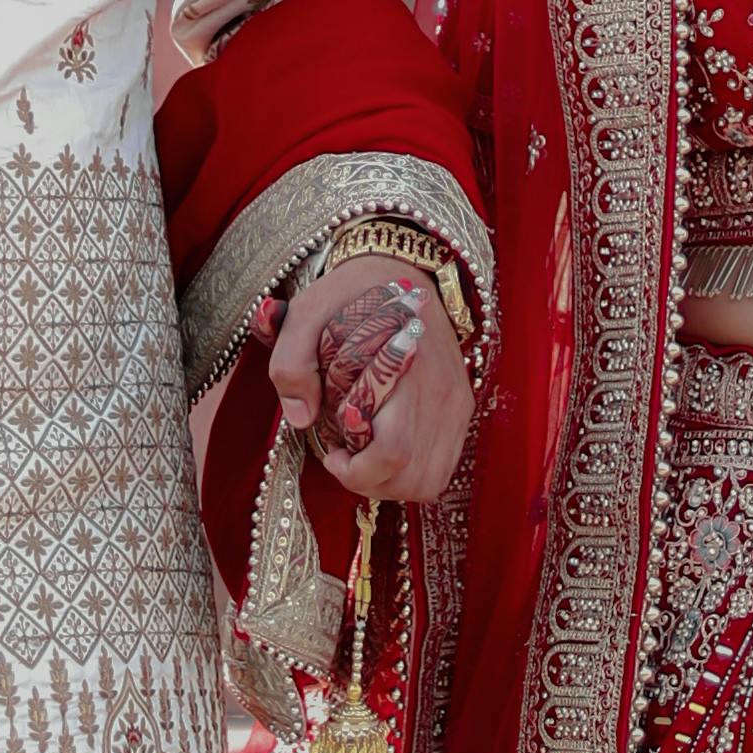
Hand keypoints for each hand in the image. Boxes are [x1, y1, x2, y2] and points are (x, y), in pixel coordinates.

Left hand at [266, 255, 471, 507]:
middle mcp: (440, 392)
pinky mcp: (460, 408)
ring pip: (431, 480)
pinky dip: (412, 474)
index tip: (332, 453)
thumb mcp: (305, 314)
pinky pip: (443, 467)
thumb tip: (300, 419)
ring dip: (392, 484)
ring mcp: (455, 403)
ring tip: (365, 457)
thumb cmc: (349, 294)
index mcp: (404, 369)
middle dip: (370, 484)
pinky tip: (386, 450)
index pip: (393, 451)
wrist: (401, 268)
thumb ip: (291, 363)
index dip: (357, 471)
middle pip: (414, 477)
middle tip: (345, 460)